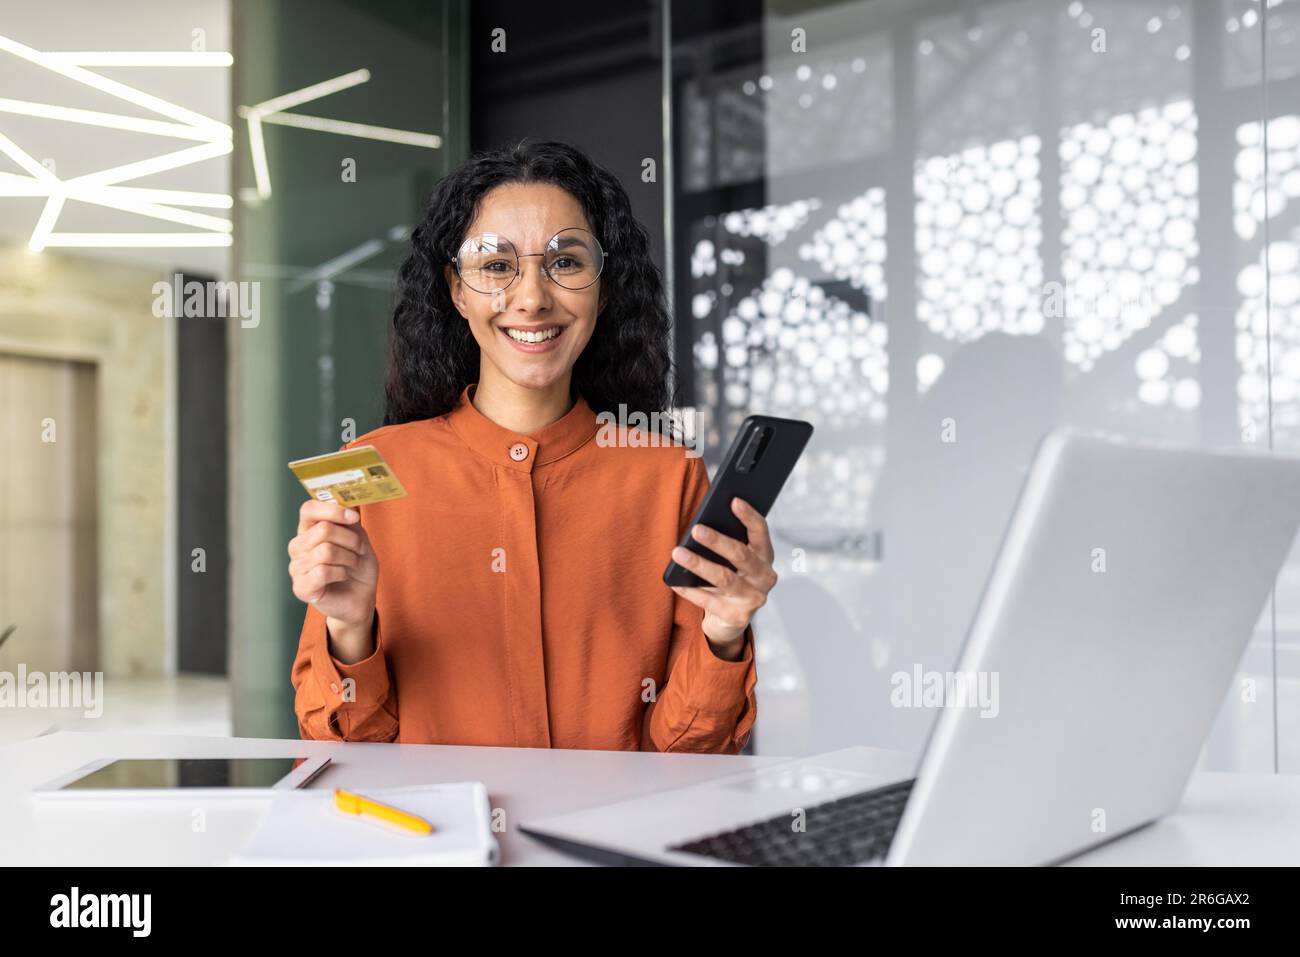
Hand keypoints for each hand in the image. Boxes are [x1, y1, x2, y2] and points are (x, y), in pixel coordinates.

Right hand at [288, 500, 378, 661]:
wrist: (362, 596)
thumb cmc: (357, 565)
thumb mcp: (358, 537)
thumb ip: (349, 521)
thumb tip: (347, 505)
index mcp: (308, 529)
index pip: (309, 509)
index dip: (333, 510)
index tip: (354, 517)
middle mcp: (298, 546)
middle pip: (324, 529)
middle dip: (350, 539)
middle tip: (359, 550)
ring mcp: (296, 567)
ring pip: (326, 551)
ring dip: (349, 558)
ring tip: (352, 564)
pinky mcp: (301, 587)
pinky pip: (323, 571)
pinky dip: (341, 573)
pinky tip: (342, 576)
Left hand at [670, 497, 776, 656]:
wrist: (730, 620)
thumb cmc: (730, 579)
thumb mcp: (733, 561)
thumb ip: (728, 542)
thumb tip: (702, 525)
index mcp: (765, 557)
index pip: (760, 532)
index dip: (748, 516)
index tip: (733, 500)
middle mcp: (764, 577)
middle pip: (740, 555)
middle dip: (717, 541)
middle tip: (696, 529)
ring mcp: (752, 599)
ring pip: (724, 578)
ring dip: (699, 564)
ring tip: (678, 553)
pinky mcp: (737, 617)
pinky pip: (709, 601)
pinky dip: (690, 590)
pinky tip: (675, 581)